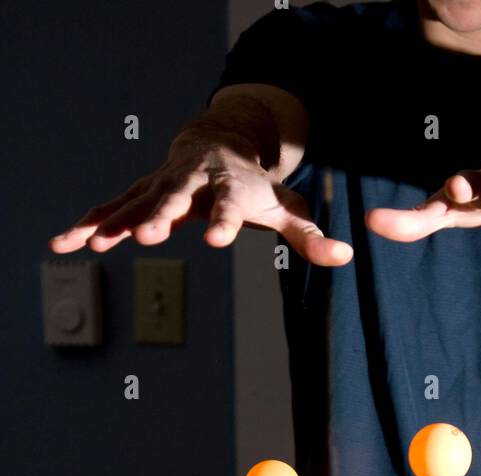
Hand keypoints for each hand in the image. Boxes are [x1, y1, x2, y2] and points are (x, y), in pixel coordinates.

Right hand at [50, 140, 352, 266]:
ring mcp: (161, 186)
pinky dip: (88, 224)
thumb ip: (311, 236)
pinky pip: (111, 209)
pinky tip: (64, 242)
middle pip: (174, 200)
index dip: (224, 222)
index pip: (228, 208)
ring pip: (134, 204)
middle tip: (146, 237)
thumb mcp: (285, 209)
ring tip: (91, 244)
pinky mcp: (141, 194)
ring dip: (112, 224)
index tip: (217, 240)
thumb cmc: (255, 184)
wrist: (218, 143)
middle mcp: (191, 183)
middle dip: (159, 217)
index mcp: (228, 187)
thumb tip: (345, 256)